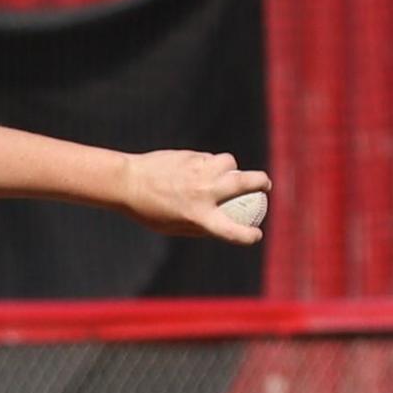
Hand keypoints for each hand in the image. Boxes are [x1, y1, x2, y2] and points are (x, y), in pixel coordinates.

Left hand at [121, 150, 270, 243]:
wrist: (128, 182)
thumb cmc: (148, 210)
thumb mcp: (172, 227)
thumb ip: (198, 226)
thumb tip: (221, 226)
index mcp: (199, 216)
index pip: (233, 230)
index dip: (249, 235)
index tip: (256, 235)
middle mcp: (204, 193)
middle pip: (247, 183)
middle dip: (262, 183)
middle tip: (265, 186)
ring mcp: (200, 172)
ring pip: (230, 163)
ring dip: (232, 168)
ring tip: (225, 173)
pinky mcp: (193, 157)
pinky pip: (210, 158)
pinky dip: (211, 163)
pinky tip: (200, 168)